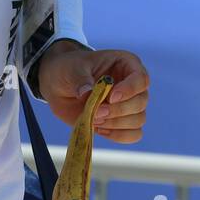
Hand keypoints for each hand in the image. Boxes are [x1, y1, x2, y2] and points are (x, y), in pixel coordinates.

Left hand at [35, 43, 149, 142]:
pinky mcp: (121, 122)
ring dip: (116, 123)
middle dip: (118, 110)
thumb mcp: (71, 69)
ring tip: (94, 119)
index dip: (129, 90)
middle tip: (96, 111)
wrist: (58, 86)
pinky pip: (133, 134)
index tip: (111, 97)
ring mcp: (129, 104)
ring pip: (138, 120)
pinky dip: (118, 135)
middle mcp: (133, 85)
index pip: (141, 78)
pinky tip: (99, 129)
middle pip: (141, 102)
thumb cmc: (69, 70)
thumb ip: (80, 80)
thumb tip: (88, 94)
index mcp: (126, 64)